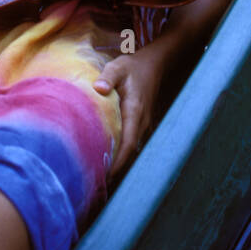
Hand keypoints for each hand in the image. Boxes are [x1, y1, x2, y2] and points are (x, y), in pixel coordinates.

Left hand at [93, 49, 162, 183]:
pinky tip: (108, 162)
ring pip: (132, 151)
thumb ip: (108, 76)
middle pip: (130, 153)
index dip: (118, 161)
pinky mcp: (141, 125)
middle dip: (116, 169)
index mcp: (135, 111)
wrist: (154, 65)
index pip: (129, 142)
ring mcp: (143, 125)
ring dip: (119, 164)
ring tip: (100, 179)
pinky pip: (132, 145)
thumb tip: (99, 88)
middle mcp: (142, 122)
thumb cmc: (132, 67)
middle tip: (96, 184)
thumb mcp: (118, 67)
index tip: (106, 175)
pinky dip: (122, 156)